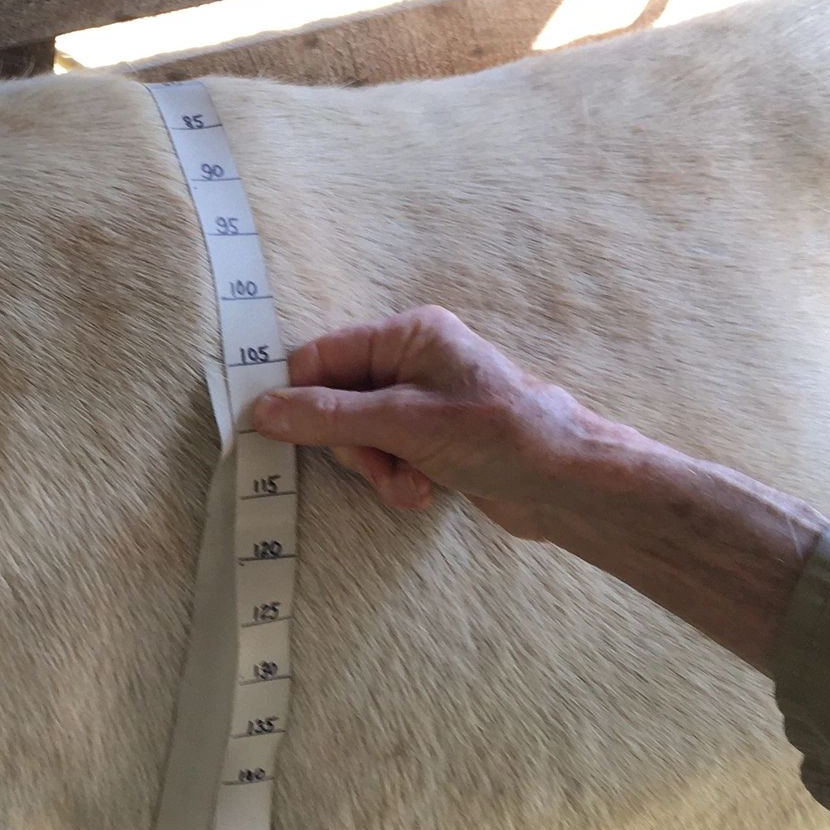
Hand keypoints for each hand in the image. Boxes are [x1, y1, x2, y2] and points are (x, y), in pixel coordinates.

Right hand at [248, 306, 610, 538]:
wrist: (567, 484)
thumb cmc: (497, 434)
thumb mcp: (402, 424)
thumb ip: (328, 417)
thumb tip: (262, 411)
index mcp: (408, 335)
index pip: (322, 357)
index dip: (301, 398)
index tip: (286, 436)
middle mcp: (414, 361)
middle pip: (337, 401)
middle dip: (352, 444)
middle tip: (378, 465)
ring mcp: (425, 402)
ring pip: (361, 436)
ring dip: (377, 468)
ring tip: (409, 483)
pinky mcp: (436, 439)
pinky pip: (389, 456)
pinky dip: (397, 479)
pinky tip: (423, 493)